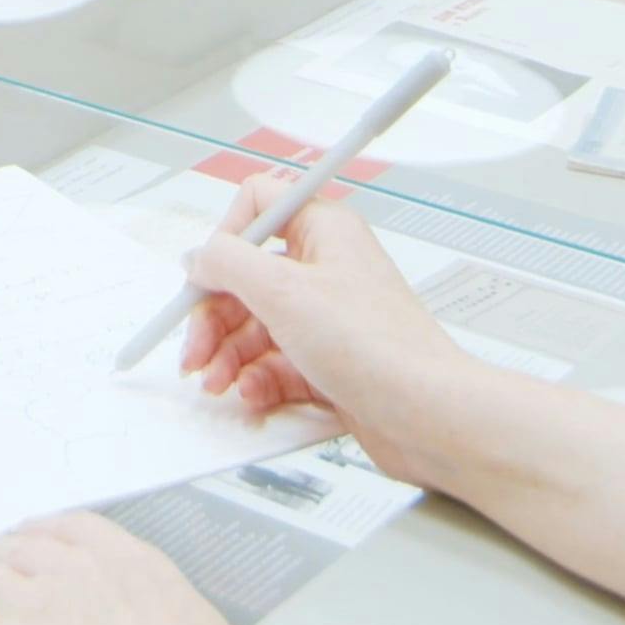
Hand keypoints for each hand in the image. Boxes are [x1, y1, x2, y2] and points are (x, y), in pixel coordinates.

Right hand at [182, 173, 465, 484]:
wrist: (429, 416)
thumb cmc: (379, 347)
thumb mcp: (283, 291)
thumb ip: (228, 263)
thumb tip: (199, 256)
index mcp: (323, 230)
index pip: (258, 208)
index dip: (225, 242)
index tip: (203, 279)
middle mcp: (326, 269)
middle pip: (248, 278)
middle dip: (215, 317)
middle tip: (195, 350)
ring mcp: (329, 319)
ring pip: (258, 327)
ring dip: (229, 355)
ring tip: (218, 382)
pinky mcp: (331, 363)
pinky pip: (278, 364)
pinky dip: (258, 380)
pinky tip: (252, 396)